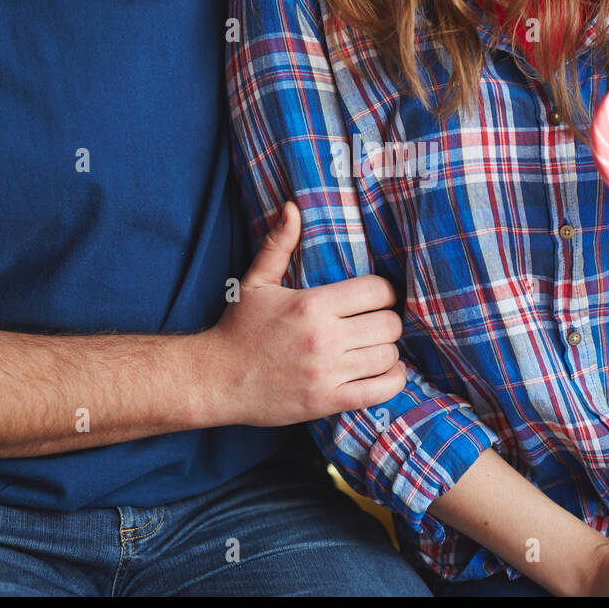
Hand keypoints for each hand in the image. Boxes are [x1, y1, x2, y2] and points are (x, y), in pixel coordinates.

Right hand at [210, 201, 406, 425]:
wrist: (216, 380)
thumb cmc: (238, 329)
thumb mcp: (255, 282)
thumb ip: (279, 244)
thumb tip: (292, 207)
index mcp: (313, 304)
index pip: (377, 291)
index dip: (383, 292)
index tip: (375, 298)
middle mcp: (325, 338)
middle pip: (389, 324)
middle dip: (387, 321)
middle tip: (375, 323)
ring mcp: (328, 372)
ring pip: (389, 355)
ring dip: (388, 350)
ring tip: (375, 346)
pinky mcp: (329, 401)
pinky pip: (382, 390)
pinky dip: (392, 380)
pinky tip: (383, 371)